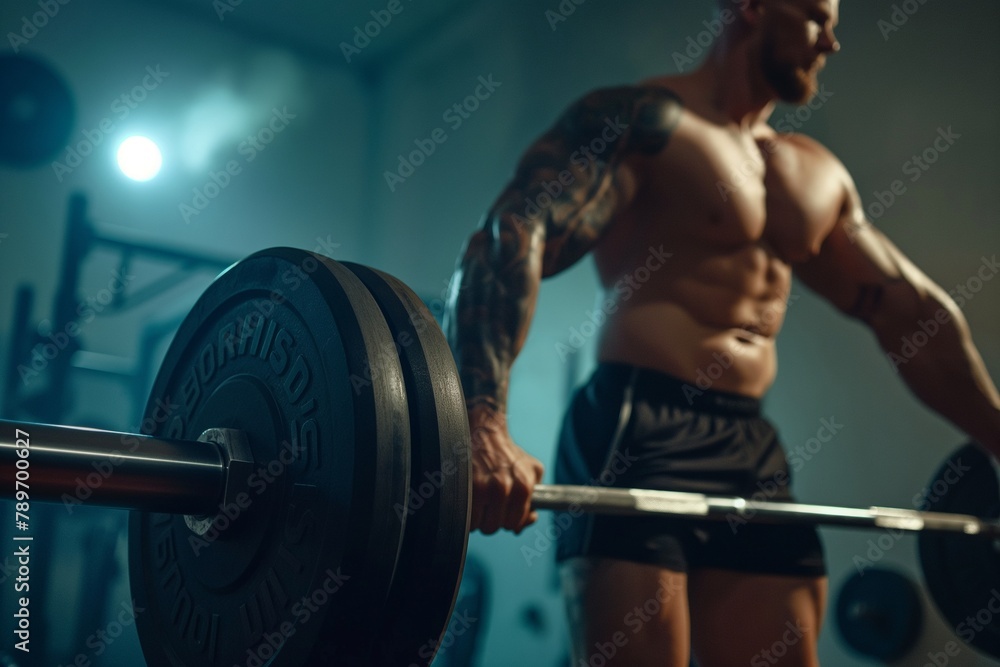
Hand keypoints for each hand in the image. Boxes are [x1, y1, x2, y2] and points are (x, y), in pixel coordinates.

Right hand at [467, 403, 544, 534]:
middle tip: (489, 506)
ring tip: (479, 502)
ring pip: (479, 524)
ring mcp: (485, 488)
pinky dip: (466, 515)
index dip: (508, 521)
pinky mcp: (467, 486)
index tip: (503, 512)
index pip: (515, 524)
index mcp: (523, 487)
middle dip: (491, 520)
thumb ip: (536, 498)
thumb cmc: (508, 453)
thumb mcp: (532, 469)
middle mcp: (505, 488)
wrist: (485, 432)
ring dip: (478, 518)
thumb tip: (530, 519)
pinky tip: (469, 501)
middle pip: (495, 526)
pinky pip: (466, 518)